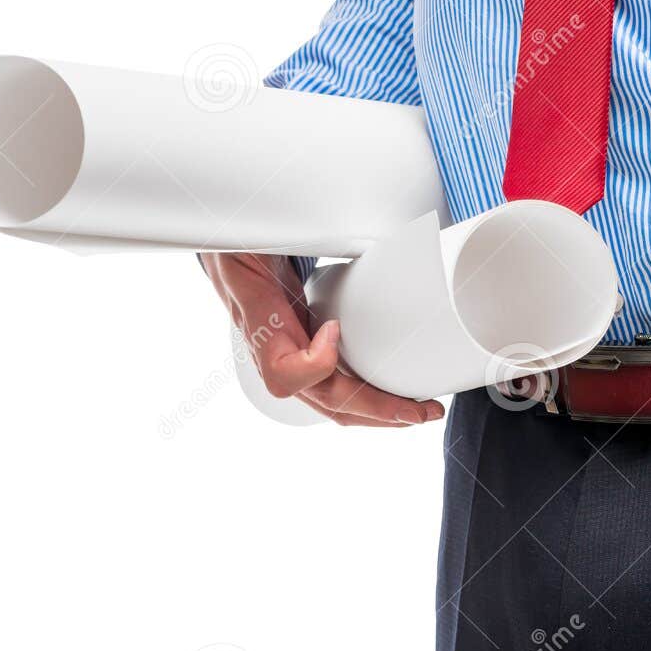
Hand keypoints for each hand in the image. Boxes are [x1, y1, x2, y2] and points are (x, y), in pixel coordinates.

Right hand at [200, 252, 443, 427]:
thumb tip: (317, 252)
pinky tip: (394, 391)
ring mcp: (287, 353)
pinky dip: (366, 394)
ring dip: (378, 412)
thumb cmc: (241, 241)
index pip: (282, 372)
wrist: (228, 245)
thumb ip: (276, 243)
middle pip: (323, 398)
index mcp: (259, 317)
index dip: (315, 363)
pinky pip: (332, 384)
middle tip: (421, 409)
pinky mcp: (303, 348)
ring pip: (330, 402)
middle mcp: (272, 346)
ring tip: (418, 411)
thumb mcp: (253, 238)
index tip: (335, 328)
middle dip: (377, 410)